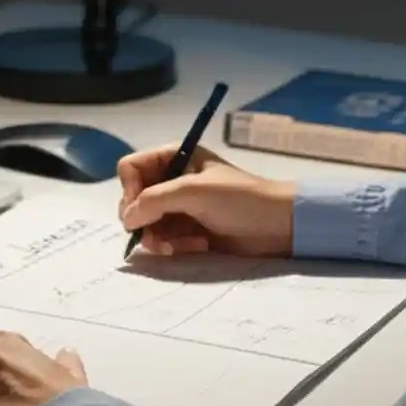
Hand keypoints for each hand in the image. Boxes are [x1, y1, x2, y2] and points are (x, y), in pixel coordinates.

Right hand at [117, 144, 294, 256]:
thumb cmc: (239, 199)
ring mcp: (180, 206)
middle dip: (142, 219)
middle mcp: (172, 179)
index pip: (130, 168)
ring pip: (146, 222)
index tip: (140, 209)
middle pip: (134, 198)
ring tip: (175, 247)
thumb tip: (127, 219)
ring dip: (157, 237)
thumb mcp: (194, 192)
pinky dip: (172, 245)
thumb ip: (155, 200)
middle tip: (154, 236)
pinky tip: (194, 246)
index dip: (129, 189)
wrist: (279, 225)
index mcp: (174, 157)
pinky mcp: (188, 229)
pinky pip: (163, 238)